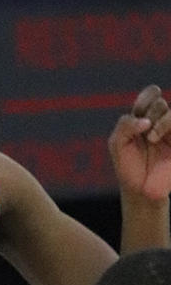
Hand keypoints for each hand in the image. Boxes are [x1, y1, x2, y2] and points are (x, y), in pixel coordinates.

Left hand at [109, 85, 170, 201]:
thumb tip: (145, 120)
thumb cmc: (127, 166)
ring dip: (159, 120)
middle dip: (149, 111)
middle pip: (159, 102)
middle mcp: (159, 122)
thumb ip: (125, 125)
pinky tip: (154, 138)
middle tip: (143, 129)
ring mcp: (170, 133)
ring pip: (170, 111)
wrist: (140, 190)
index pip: (151, 94)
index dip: (146, 96)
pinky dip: (164, 125)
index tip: (138, 111)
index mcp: (144, 117)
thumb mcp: (118, 143)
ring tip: (150, 138)